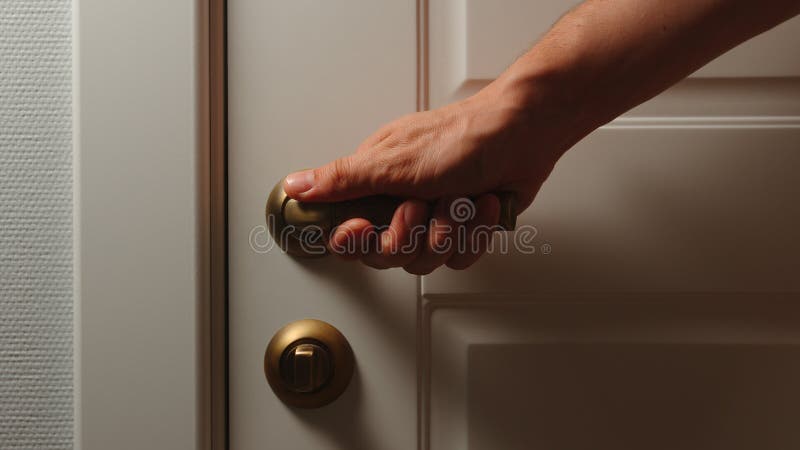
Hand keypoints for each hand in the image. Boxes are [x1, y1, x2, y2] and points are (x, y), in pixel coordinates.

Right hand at [283, 82, 570, 273]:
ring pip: (427, 259)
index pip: (348, 234)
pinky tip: (481, 204)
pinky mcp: (464, 229)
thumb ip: (342, 180)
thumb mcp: (391, 161)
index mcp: (376, 184)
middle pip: (388, 254)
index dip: (355, 241)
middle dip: (410, 236)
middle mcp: (402, 203)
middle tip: (422, 207)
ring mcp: (435, 218)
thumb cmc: (462, 137)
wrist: (523, 134)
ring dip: (449, 230)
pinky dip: (475, 232)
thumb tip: (295, 186)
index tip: (365, 228)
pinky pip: (460, 257)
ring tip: (460, 199)